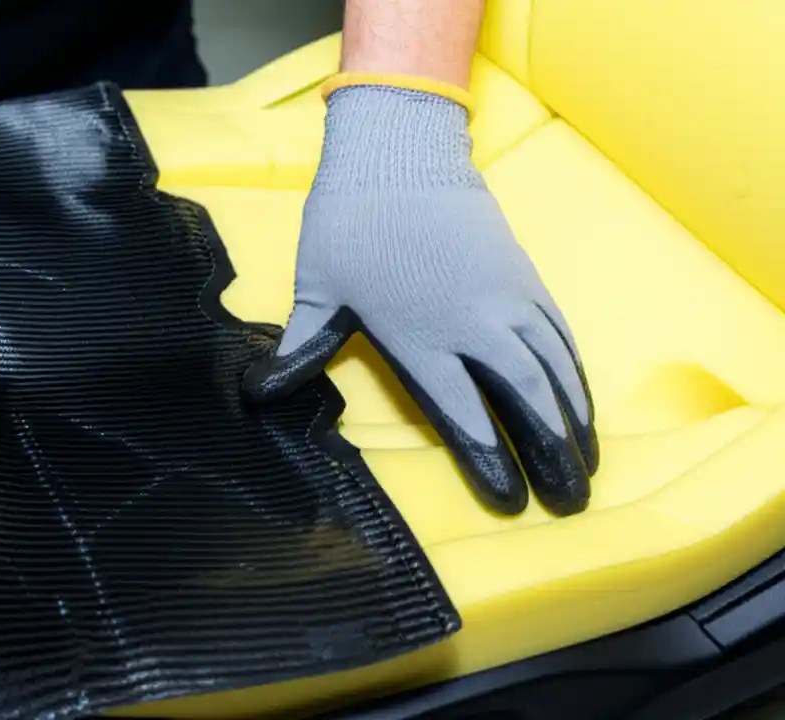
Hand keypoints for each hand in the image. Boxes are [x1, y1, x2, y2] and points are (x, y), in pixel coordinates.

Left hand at [245, 85, 596, 515]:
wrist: (401, 151)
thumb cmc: (350, 222)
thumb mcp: (318, 288)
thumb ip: (300, 347)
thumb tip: (258, 392)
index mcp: (421, 337)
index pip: (464, 414)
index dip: (490, 462)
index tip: (511, 502)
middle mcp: (475, 324)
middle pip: (526, 400)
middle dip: (550, 454)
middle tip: (570, 501)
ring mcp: (508, 298)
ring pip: (554, 371)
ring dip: (575, 421)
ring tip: (588, 465)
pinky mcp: (525, 275)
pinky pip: (560, 335)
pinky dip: (574, 374)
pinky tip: (581, 402)